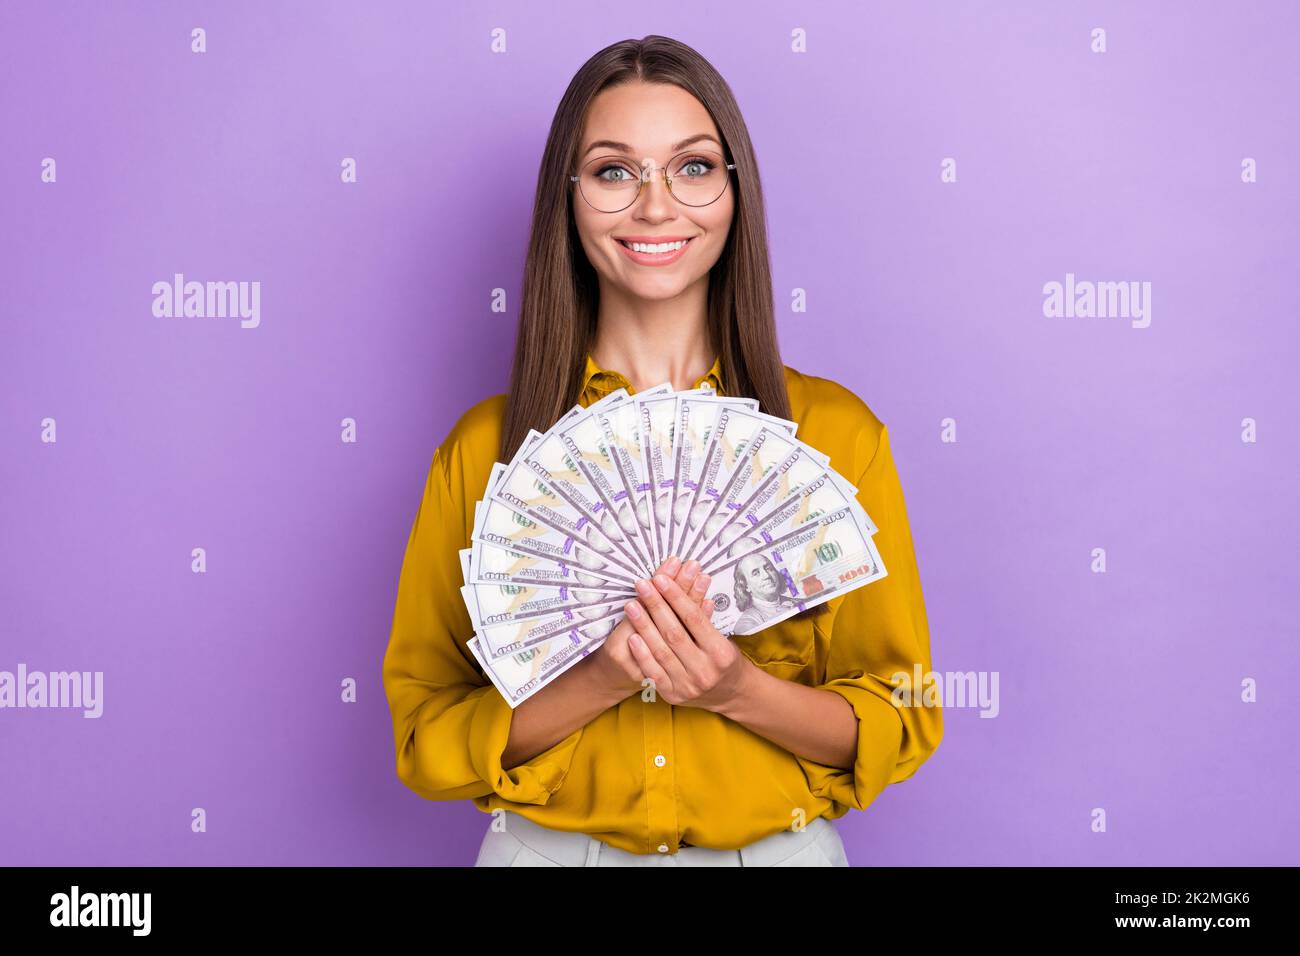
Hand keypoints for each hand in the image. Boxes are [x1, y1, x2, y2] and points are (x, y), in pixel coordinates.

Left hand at [586, 556, 710, 700]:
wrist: (729, 693)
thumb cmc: (724, 659)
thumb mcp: (722, 637)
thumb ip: (703, 615)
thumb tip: (692, 578)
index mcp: (721, 652)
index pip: (694, 618)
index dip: (675, 596)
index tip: (661, 578)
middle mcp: (705, 671)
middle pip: (674, 633)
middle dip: (655, 606)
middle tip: (642, 585)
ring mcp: (688, 685)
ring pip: (661, 651)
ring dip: (643, 626)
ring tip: (632, 605)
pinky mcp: (673, 695)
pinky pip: (653, 672)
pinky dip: (642, 653)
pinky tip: (633, 636)